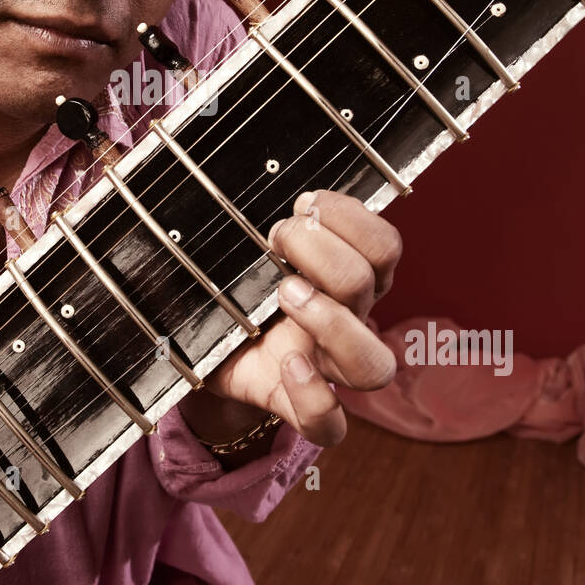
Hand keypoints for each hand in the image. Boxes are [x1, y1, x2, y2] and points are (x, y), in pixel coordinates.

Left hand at [181, 190, 401, 450]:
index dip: (352, 218)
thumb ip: (237, 213)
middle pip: (375, 286)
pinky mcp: (293, 406)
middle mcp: (345, 320)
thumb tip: (205, 158)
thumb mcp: (233, 245)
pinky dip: (317, 399)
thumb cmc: (224, 288)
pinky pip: (332, 426)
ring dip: (334, 319)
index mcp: (343, 277)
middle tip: (276, 240)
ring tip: (283, 292)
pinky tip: (289, 365)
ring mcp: (324, 368)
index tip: (303, 203)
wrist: (199, 351)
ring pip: (375, 364)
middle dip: (325, 252)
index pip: (384, 246)